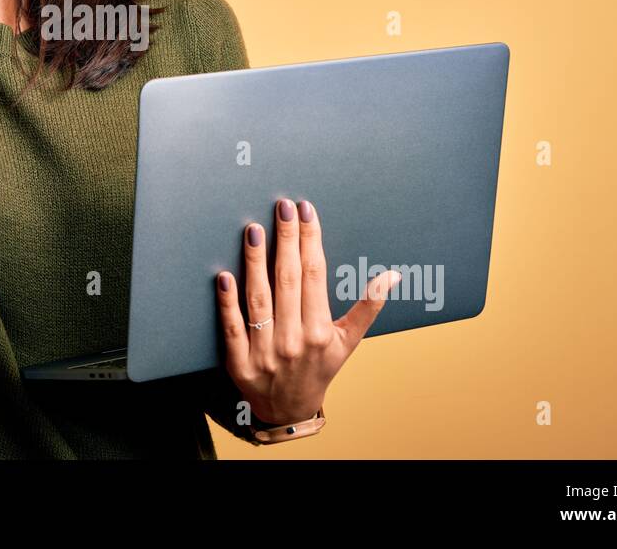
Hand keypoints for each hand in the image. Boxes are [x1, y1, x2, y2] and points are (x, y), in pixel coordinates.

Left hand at [215, 198, 401, 425]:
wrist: (288, 411)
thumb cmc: (319, 368)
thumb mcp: (347, 341)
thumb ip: (368, 307)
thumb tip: (393, 276)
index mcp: (320, 332)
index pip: (315, 275)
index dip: (310, 240)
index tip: (306, 210)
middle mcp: (293, 340)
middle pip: (288, 280)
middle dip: (286, 240)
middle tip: (282, 206)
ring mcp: (264, 352)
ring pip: (259, 298)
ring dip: (255, 262)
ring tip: (254, 230)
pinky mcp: (238, 362)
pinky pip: (231, 327)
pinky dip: (228, 303)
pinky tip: (224, 275)